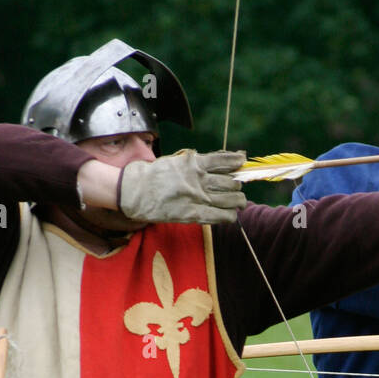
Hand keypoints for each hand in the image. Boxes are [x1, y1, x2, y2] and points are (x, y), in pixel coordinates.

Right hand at [119, 150, 247, 224]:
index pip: (225, 161)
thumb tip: (220, 161)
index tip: (242, 163)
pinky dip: (229, 216)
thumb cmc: (156, 175)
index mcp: (195, 163)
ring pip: (230, 200)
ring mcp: (197, 198)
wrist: (136, 190)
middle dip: (237, 185)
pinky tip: (231, 215)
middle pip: (231, 182)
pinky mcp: (193, 214)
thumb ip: (198, 162)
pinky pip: (219, 216)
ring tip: (239, 203)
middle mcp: (199, 179)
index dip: (237, 162)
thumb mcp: (178, 161)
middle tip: (237, 188)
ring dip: (238, 201)